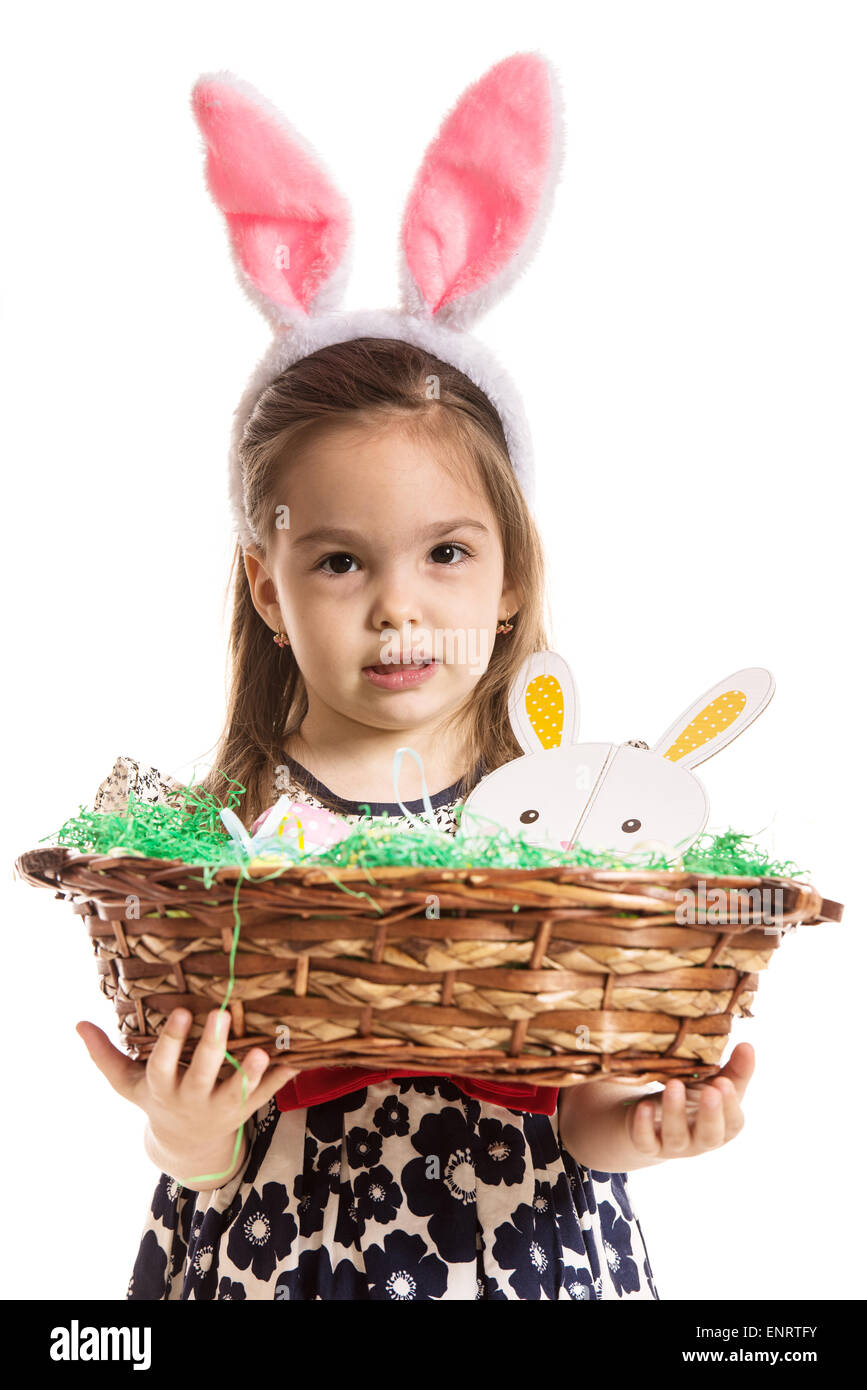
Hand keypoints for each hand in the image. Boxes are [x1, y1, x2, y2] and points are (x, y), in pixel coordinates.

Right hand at [76, 1008, 298, 1155]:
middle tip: (222, 1013)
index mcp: (162, 1087)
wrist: (185, 1145)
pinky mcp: (245, 1111)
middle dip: (212, 1047)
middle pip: (202, 1074)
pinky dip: (280, 1081)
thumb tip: (78, 1024)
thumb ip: (104, 1055)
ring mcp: (220, 1108)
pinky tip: (296, 1061)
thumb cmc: (155, 1098)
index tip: (181, 1011)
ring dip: (251, 1072)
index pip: (163, 1064)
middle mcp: (191, 1099)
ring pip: (236, 1092)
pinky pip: (265, 1098)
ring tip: (264, 1049)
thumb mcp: (127, 1082)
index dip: (172, 1041)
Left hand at [623, 1043, 754, 1160]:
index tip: (724, 1082)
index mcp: (721, 1128)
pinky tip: (644, 1106)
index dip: (730, 1105)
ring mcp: (673, 1146)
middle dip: (710, 1114)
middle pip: (709, 1136)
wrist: (654, 1118)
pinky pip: (646, 1142)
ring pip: (676, 1136)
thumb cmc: (693, 1099)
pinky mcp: (648, 1145)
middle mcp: (699, 1141)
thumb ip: (734, 1071)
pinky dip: (644, 1126)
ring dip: (675, 1111)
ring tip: (673, 1085)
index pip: (732, 1123)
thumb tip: (748, 1045)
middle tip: (710, 1090)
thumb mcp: (713, 1085)